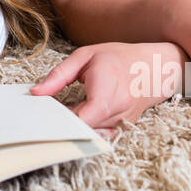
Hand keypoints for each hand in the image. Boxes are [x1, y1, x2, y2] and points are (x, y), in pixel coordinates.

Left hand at [31, 42, 184, 135]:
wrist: (154, 67)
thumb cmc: (118, 58)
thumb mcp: (84, 56)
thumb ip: (58, 75)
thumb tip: (36, 93)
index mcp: (106, 89)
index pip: (80, 119)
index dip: (59, 121)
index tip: (43, 115)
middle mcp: (117, 110)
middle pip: (82, 129)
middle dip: (62, 124)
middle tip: (46, 114)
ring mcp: (122, 122)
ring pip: (90, 134)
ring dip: (74, 127)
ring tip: (61, 113)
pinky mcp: (123, 127)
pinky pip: (100, 134)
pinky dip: (87, 129)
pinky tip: (77, 118)